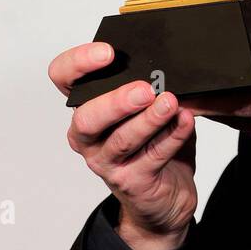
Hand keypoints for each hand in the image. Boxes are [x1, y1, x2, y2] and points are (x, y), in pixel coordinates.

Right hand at [51, 42, 196, 249]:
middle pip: (87, 117)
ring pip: (122, 140)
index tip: (108, 52)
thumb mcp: (147, 110)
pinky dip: (173, 136)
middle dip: (116, 101)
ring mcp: (107, 162)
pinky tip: (186, 121)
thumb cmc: (154, 146)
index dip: (78, 63)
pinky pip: (153, 156)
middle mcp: (88, 136)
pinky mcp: (132, 181)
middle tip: (145, 89)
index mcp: (86, 108)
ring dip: (149, 120)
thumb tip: (171, 67)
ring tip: (170, 103)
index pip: (63, 78)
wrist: (166, 197)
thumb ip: (152, 89)